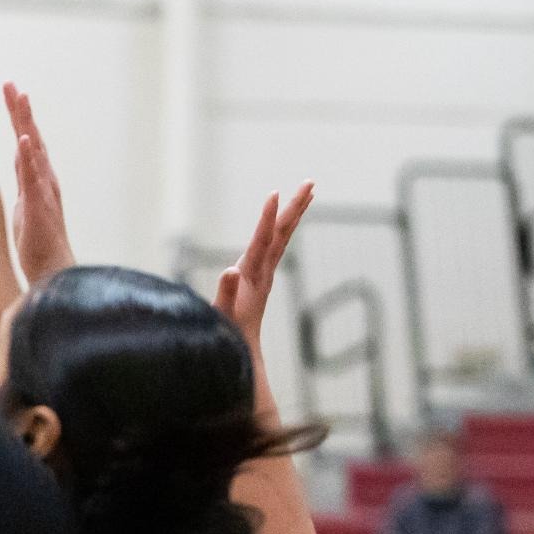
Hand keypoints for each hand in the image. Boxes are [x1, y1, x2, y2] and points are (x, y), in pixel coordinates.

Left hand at [3, 83, 73, 284]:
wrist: (50, 268)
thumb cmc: (38, 239)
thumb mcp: (25, 203)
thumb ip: (24, 180)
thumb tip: (21, 158)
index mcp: (38, 177)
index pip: (27, 140)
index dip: (19, 116)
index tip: (11, 91)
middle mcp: (44, 179)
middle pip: (32, 137)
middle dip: (22, 111)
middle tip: (12, 85)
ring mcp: (43, 191)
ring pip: (35, 151)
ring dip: (27, 124)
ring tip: (21, 100)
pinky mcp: (39, 206)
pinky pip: (33, 178)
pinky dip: (29, 157)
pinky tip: (24, 140)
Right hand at [213, 181, 315, 345]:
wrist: (243, 352)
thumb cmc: (229, 334)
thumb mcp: (223, 315)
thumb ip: (226, 293)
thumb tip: (229, 270)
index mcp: (252, 276)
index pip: (262, 240)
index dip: (266, 217)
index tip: (274, 194)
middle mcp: (264, 270)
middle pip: (282, 233)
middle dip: (295, 206)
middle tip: (310, 182)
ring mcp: (265, 272)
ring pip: (282, 236)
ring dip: (294, 213)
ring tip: (306, 191)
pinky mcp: (261, 275)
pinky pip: (276, 245)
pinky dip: (282, 228)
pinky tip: (284, 220)